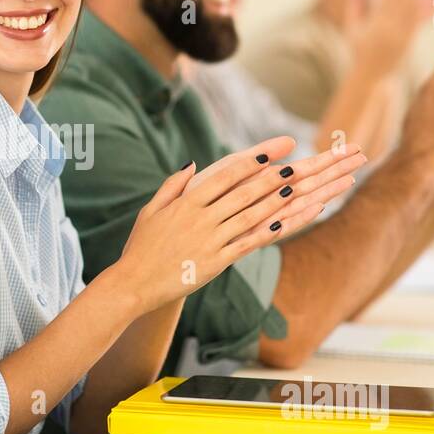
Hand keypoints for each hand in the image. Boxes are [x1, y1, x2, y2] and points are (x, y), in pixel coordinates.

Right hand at [111, 136, 366, 312]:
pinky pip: (247, 244)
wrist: (132, 284)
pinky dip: (269, 231)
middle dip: (274, 175)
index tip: (275, 148)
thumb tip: (194, 165)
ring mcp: (209, 240)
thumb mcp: (152, 211)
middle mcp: (200, 218)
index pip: (225, 175)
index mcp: (186, 202)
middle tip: (300, 162)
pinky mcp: (215, 263)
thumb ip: (173, 186)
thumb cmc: (141, 247)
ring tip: (301, 186)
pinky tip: (288, 221)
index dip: (253, 160)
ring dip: (278, 199)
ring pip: (251, 215)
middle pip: (244, 192)